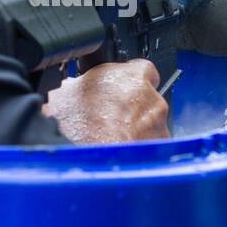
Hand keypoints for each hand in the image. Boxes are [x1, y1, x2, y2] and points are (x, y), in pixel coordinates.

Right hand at [43, 60, 170, 143]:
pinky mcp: (159, 145)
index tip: (122, 88)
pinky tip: (121, 149)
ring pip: (151, 122)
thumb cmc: (77, 127)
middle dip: (133, 107)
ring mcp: (158, 122)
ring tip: (113, 137)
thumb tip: (71, 89)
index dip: (132, 80)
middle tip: (111, 118)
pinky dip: (141, 146)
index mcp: (132, 76)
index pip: (144, 69)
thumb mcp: (66, 94)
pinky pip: (153, 143)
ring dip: (138, 128)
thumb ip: (81, 86)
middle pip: (148, 98)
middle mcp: (150, 96)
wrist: (84, 157)